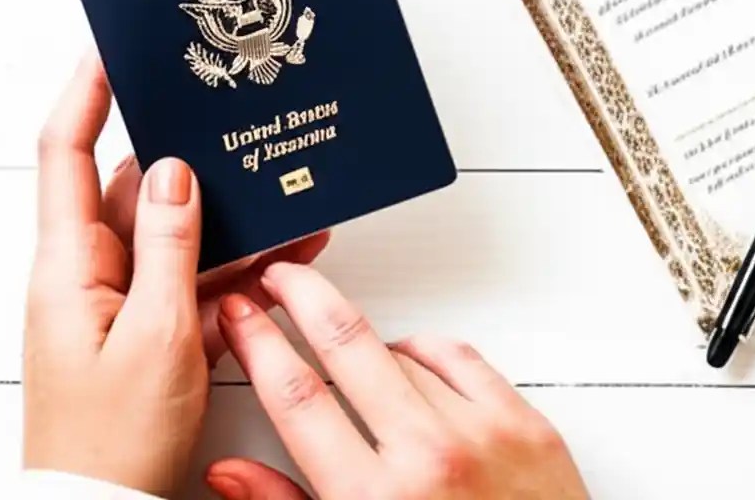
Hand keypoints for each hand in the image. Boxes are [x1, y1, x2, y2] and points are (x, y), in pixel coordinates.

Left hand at [22, 54, 330, 496]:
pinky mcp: (148, 328)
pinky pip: (193, 279)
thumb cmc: (113, 440)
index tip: (111, 48)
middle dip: (189, 160)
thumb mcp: (156, 336)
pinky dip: (235, 266)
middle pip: (134, 191)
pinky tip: (286, 255)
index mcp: (70, 268)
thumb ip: (168, 248)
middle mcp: (89, 276)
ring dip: (228, 220)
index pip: (65, 156)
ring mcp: (119, 302)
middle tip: (230, 124)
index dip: (86, 96)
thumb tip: (173, 172)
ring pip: (176, 236)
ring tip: (285, 198)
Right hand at [205, 264, 589, 498]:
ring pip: (404, 352)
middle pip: (347, 343)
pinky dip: (427, 351)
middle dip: (303, 296)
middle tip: (280, 276)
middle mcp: (428, 456)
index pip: (297, 397)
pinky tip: (410, 358)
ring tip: (346, 349)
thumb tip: (229, 474)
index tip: (241, 314)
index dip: (259, 344)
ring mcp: (483, 432)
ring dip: (367, 343)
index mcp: (374, 498)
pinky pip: (462, 357)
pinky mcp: (525, 423)